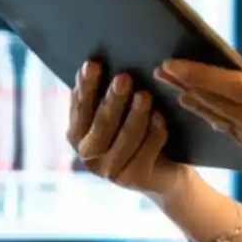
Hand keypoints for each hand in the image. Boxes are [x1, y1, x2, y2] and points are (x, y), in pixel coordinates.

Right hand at [68, 60, 193, 205]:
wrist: (163, 170)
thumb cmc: (136, 131)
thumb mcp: (116, 113)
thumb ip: (102, 95)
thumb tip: (93, 62)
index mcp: (78, 135)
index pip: (80, 109)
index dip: (86, 88)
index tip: (93, 64)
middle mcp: (89, 156)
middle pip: (101, 126)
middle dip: (112, 101)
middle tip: (123, 78)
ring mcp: (111, 171)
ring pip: (125, 139)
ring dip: (135, 116)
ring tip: (145, 95)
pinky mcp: (135, 179)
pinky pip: (146, 151)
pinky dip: (154, 133)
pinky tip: (161, 118)